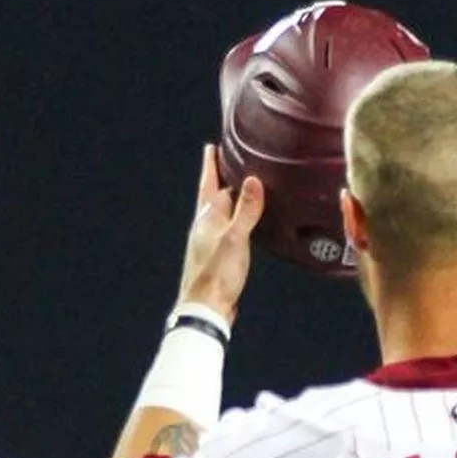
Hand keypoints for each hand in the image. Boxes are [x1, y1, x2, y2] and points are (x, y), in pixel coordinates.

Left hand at [177, 145, 264, 322]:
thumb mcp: (235, 239)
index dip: (211, 166)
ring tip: (233, 186)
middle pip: (210, 196)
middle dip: (216, 177)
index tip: (211, 147)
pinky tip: (239, 223)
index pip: (209, 184)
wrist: (205, 309)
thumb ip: (245, 211)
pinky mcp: (216, 257)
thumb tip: (252, 180)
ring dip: (224, 197)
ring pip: (217, 212)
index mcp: (207, 219)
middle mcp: (204, 227)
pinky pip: (225, 229)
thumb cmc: (217, 275)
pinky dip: (232, 218)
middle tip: (221, 160)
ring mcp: (208, 243)